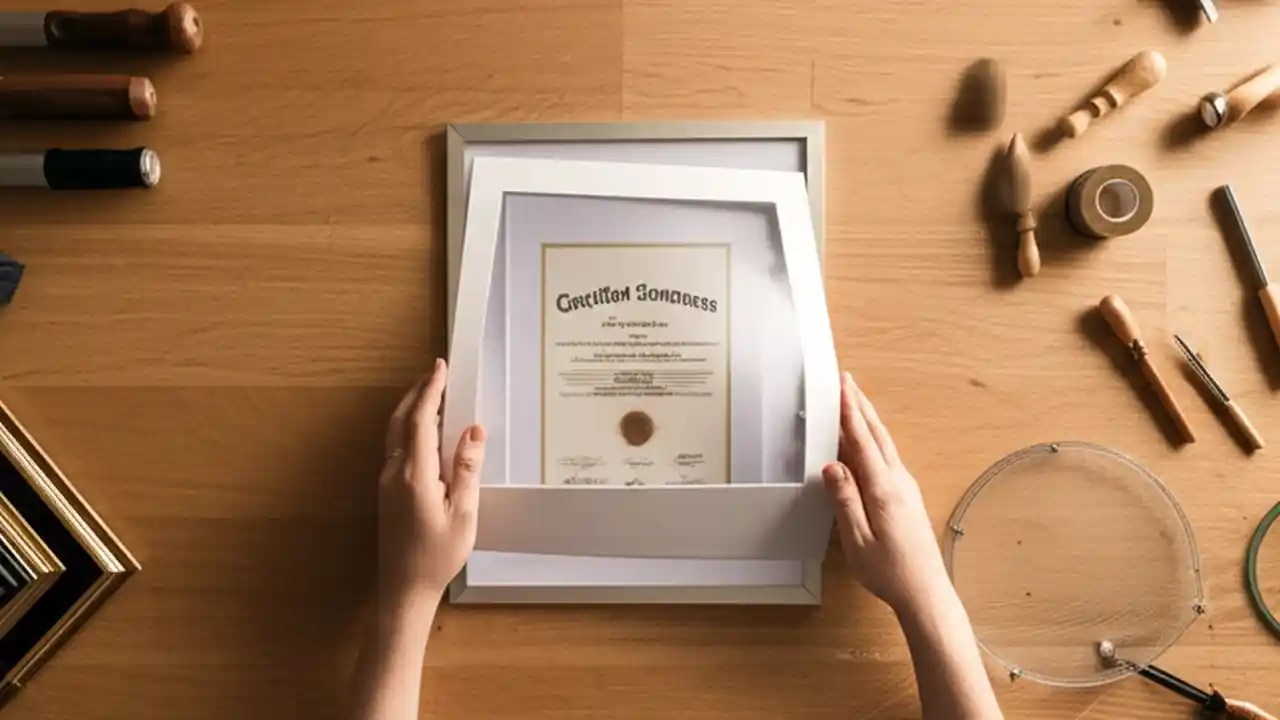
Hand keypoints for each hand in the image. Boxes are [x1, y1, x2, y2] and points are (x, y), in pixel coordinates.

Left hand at [378, 359, 485, 603]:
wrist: (404, 589)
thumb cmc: (438, 556)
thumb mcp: (464, 514)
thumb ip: (467, 469)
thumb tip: (472, 431)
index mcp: (414, 474)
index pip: (422, 420)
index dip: (431, 391)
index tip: (440, 368)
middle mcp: (394, 472)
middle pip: (401, 419)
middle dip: (418, 392)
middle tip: (436, 373)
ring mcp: (386, 481)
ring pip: (395, 432)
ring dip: (412, 408)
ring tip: (433, 394)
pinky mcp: (387, 491)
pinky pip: (396, 447)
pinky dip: (409, 428)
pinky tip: (426, 431)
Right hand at [823, 372, 950, 613]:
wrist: (925, 591)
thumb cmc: (890, 571)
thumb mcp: (857, 540)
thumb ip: (844, 500)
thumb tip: (831, 466)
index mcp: (883, 489)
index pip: (862, 440)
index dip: (850, 410)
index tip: (842, 385)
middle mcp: (898, 481)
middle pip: (877, 434)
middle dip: (860, 404)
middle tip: (848, 380)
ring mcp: (906, 487)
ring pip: (884, 443)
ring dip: (868, 419)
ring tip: (855, 401)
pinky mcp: (907, 496)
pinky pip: (888, 457)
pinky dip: (874, 439)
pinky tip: (866, 442)